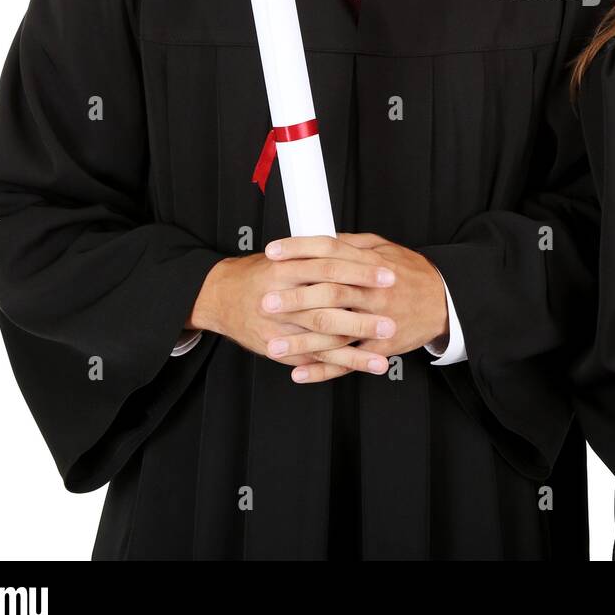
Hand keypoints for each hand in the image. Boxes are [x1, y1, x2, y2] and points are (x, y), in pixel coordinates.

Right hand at [189, 239, 397, 379]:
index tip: (389, 273)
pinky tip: (370, 364)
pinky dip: (346, 362)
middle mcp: (282, 297)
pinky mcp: (282, 349)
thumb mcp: (287, 255)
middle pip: (329, 302)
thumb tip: (361, 249)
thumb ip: (320, 254)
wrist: (221, 296)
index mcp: (287, 267)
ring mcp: (281, 326)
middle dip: (363, 308)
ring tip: (389, 340)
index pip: (330, 266)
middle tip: (393, 309)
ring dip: (360, 340)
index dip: (361, 270)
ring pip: (326, 335)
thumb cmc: (261, 273)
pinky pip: (318, 358)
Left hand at [260, 233, 448, 384]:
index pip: (330, 250)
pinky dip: (324, 371)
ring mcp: (377, 321)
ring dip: (302, 342)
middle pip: (329, 292)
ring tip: (272, 345)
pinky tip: (299, 373)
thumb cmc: (412, 273)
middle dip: (295, 298)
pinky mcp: (381, 348)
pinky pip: (350, 362)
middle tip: (266, 301)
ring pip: (335, 333)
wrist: (445, 301)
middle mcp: (374, 292)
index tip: (273, 252)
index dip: (299, 249)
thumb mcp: (385, 249)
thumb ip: (353, 244)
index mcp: (372, 263)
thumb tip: (323, 237)